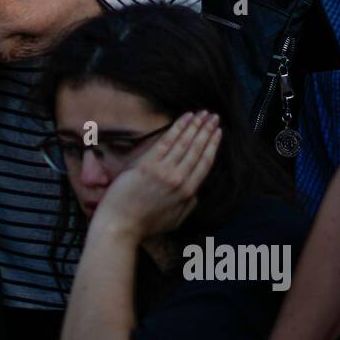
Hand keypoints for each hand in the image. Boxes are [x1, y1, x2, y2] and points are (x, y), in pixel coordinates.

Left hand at [91, 112, 221, 240]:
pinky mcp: (148, 165)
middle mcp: (180, 180)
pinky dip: (178, 127)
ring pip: (185, 143)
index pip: (205, 163)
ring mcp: (165, 171)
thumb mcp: (175, 220)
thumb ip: (188, 205)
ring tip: (203, 113)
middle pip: (198, 150)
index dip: (213, 146)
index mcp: (188, 193)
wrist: (121, 226)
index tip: (218, 133)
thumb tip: (195, 192)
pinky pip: (167, 141)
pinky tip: (186, 117)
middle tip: (214, 117)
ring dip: (196, 125)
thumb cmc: (145, 225)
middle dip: (207, 131)